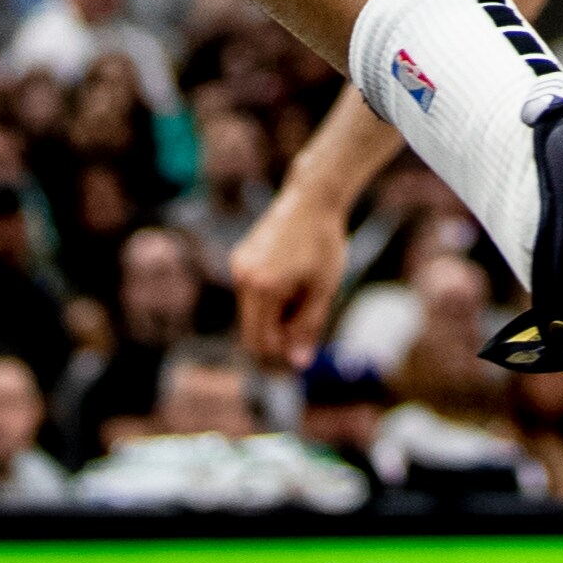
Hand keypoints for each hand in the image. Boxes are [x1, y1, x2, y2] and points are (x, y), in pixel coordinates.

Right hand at [228, 178, 349, 368]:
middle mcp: (244, 278)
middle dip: (278, 333)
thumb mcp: (323, 291)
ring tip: (300, 290)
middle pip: (252, 331)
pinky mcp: (240, 257)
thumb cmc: (323, 244)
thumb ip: (308, 329)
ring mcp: (239, 266)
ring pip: (250, 313)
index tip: (306, 341)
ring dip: (274, 314)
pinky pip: (250, 292)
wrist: (312, 198)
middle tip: (306, 315)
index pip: (260, 343)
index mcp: (263, 288)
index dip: (282, 351)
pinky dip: (268, 297)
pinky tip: (290, 277)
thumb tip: (298, 363)